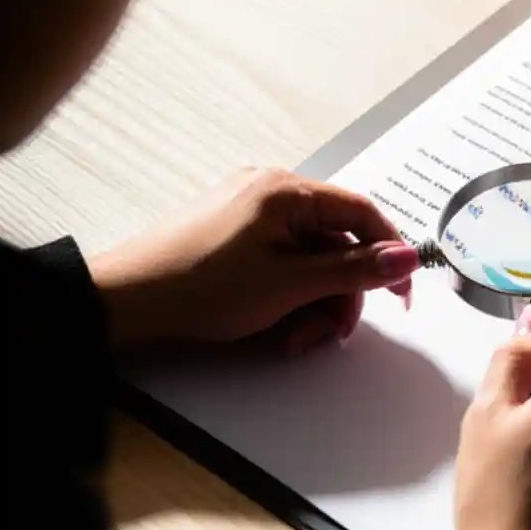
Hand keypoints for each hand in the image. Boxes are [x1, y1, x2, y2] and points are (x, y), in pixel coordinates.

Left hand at [89, 167, 417, 351]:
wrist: (124, 300)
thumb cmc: (198, 285)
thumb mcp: (290, 285)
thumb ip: (354, 270)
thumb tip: (407, 258)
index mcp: (286, 191)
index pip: (361, 212)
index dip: (388, 254)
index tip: (400, 292)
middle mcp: (271, 193)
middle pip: (336, 242)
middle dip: (339, 293)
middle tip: (330, 333)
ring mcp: (250, 214)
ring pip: (310, 258)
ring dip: (313, 303)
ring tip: (293, 338)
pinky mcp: (235, 237)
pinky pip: (283, 263)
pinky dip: (288, 296)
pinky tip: (276, 327)